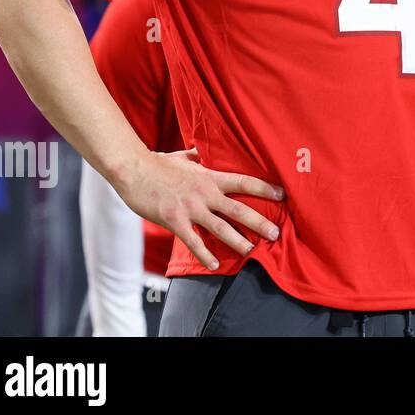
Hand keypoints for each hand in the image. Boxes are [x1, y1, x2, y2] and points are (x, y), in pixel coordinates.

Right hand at [116, 147, 283, 269]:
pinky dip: (205, 254)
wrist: (133, 170)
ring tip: (252, 250)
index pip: (245, 182)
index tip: (282, 195)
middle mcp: (205, 193)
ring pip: (221, 228)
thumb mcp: (183, 156)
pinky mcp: (175, 221)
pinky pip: (194, 241)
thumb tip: (203, 150)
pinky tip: (215, 264)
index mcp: (210, 177)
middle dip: (260, 222)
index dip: (265, 188)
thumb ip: (198, 156)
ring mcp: (191, 208)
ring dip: (238, 240)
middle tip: (276, 233)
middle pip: (239, 209)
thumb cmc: (158, 162)